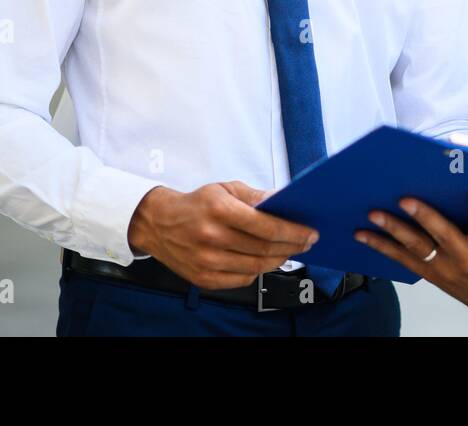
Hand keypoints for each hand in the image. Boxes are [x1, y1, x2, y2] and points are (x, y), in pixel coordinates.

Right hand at [127, 182, 317, 289]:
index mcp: (219, 209)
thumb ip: (256, 196)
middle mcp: (212, 236)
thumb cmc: (196, 203)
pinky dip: (259, 271)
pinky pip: (242, 279)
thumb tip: (283, 201)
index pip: (266, 226)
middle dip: (292, 246)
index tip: (309, 232)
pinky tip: (266, 261)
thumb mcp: (225, 188)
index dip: (293, 232)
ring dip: (279, 260)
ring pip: (256, 266)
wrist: (158, 223)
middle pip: (264, 248)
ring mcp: (206, 261)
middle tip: (306, 242)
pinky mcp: (203, 278)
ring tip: (289, 251)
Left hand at [354, 192, 467, 310]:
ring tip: (375, 212)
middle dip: (425, 217)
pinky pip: (401, 259)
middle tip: (407, 198)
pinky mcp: (428, 272)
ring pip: (417, 248)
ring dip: (394, 230)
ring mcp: (445, 268)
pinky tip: (363, 233)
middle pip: (445, 237)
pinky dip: (380, 246)